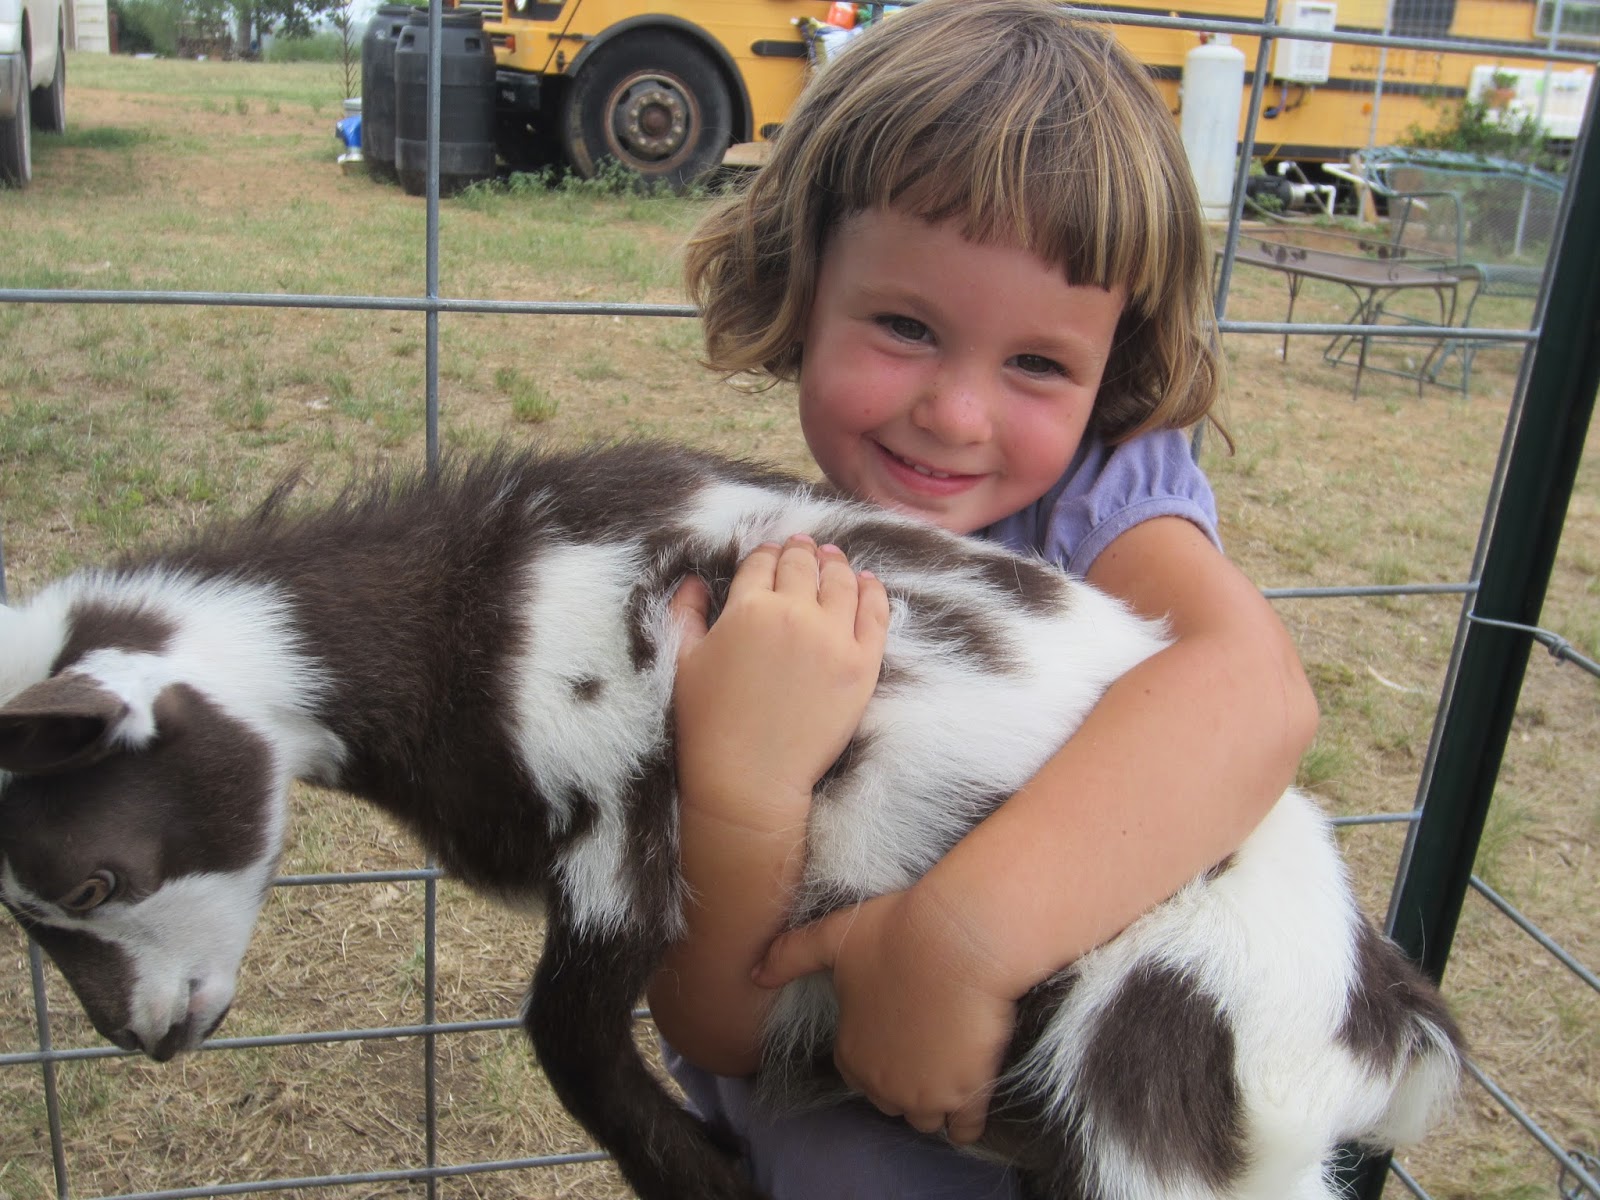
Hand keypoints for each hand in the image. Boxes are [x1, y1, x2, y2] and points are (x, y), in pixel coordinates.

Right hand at [670, 534, 890, 832]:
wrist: (750, 778)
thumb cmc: (707, 724)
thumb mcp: (682, 661)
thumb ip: (684, 612)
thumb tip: (695, 581)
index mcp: (747, 609)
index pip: (762, 563)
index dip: (766, 553)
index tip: (771, 551)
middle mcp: (794, 613)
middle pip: (803, 565)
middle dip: (801, 551)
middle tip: (805, 545)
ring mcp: (834, 638)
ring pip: (841, 581)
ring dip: (836, 563)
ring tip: (834, 558)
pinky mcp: (863, 664)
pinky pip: (876, 613)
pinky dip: (872, 590)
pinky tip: (867, 583)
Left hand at [753, 887, 1015, 1144]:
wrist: (958, 938)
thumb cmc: (896, 933)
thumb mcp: (833, 937)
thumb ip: (790, 956)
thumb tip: (754, 975)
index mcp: (851, 1054)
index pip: (859, 1077)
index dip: (878, 1058)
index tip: (895, 1037)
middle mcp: (882, 1085)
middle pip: (892, 1102)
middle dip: (905, 1083)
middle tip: (925, 1049)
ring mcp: (924, 1095)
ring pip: (927, 1119)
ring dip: (935, 1102)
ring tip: (950, 1071)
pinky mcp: (965, 1095)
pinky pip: (966, 1128)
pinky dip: (968, 1118)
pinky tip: (973, 1091)